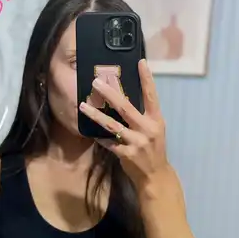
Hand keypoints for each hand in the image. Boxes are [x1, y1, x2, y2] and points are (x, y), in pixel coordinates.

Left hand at [79, 59, 168, 188]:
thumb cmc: (154, 149)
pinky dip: (98, 136)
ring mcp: (136, 142)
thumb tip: (123, 98)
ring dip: (96, 114)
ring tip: (82, 106)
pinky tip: (89, 131)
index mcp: (156, 120)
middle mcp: (147, 129)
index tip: (141, 62)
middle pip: (126, 107)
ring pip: (112, 125)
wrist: (155, 175)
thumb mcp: (154, 129)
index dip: (147, 79)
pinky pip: (108, 142)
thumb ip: (143, 115)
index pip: (152, 95)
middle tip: (95, 82)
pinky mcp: (126, 154)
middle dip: (109, 94)